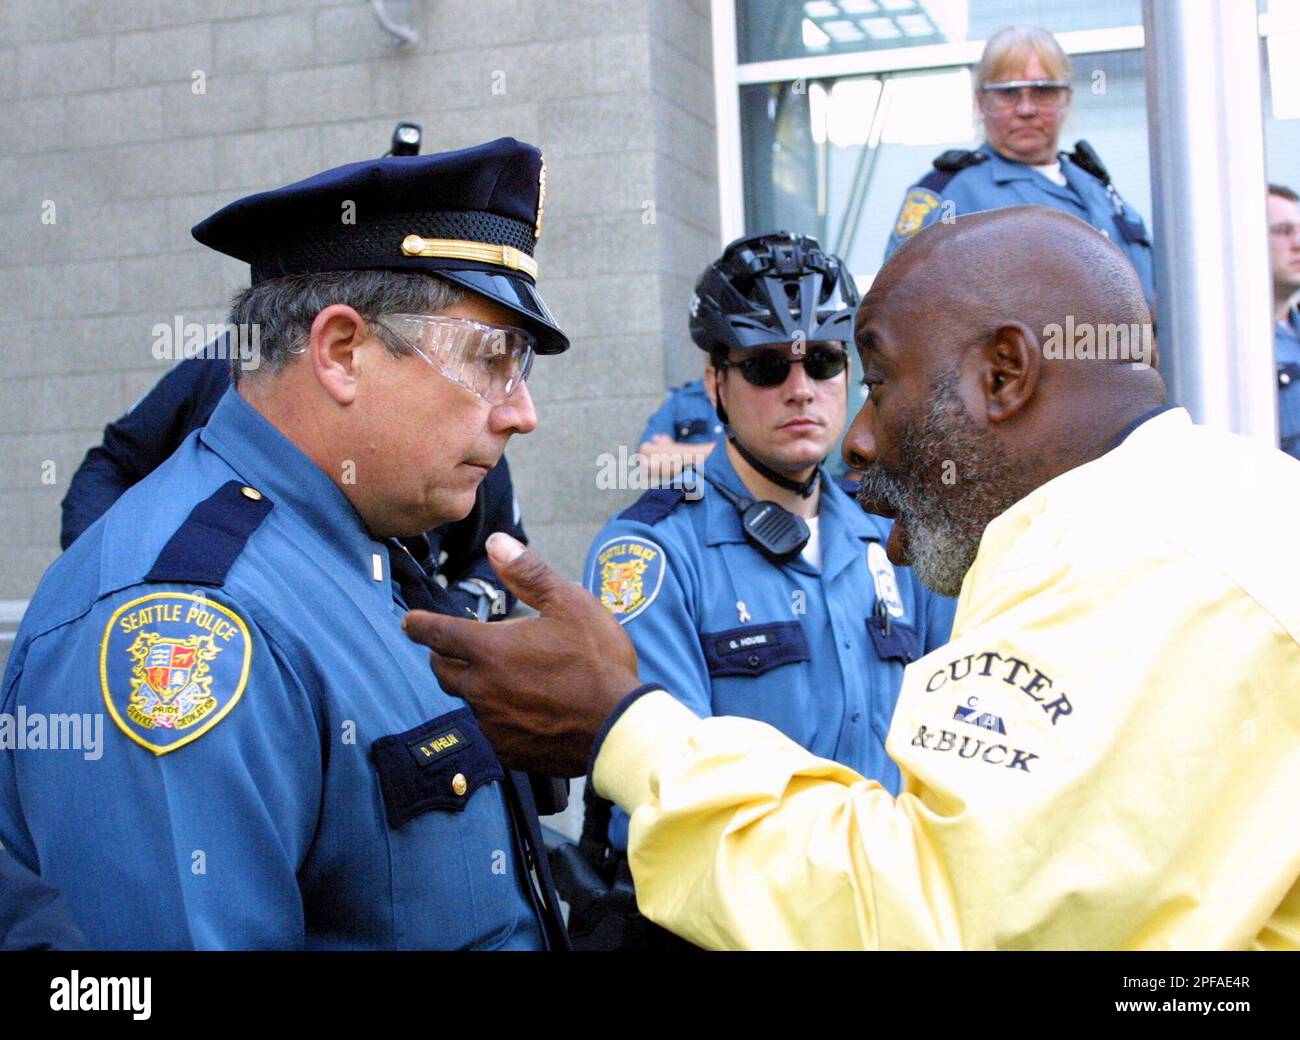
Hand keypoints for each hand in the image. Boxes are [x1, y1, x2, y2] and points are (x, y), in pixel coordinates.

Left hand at [402, 533, 639, 776]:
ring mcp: (491, 723)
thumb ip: (528, 573)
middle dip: (442, 655)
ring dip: (475, 687)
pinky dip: (496, 716)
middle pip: (442, 670)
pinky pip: (489, 729)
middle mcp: (481, 688)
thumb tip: (496, 542)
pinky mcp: (506, 750)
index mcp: (490, 649)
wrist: (618, 727)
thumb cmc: (598, 660)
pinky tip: (520, 710)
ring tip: (501, 678)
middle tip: (454, 648)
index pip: (438, 633)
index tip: (408, 621)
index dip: (419, 624)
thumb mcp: (570, 604)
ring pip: (467, 700)